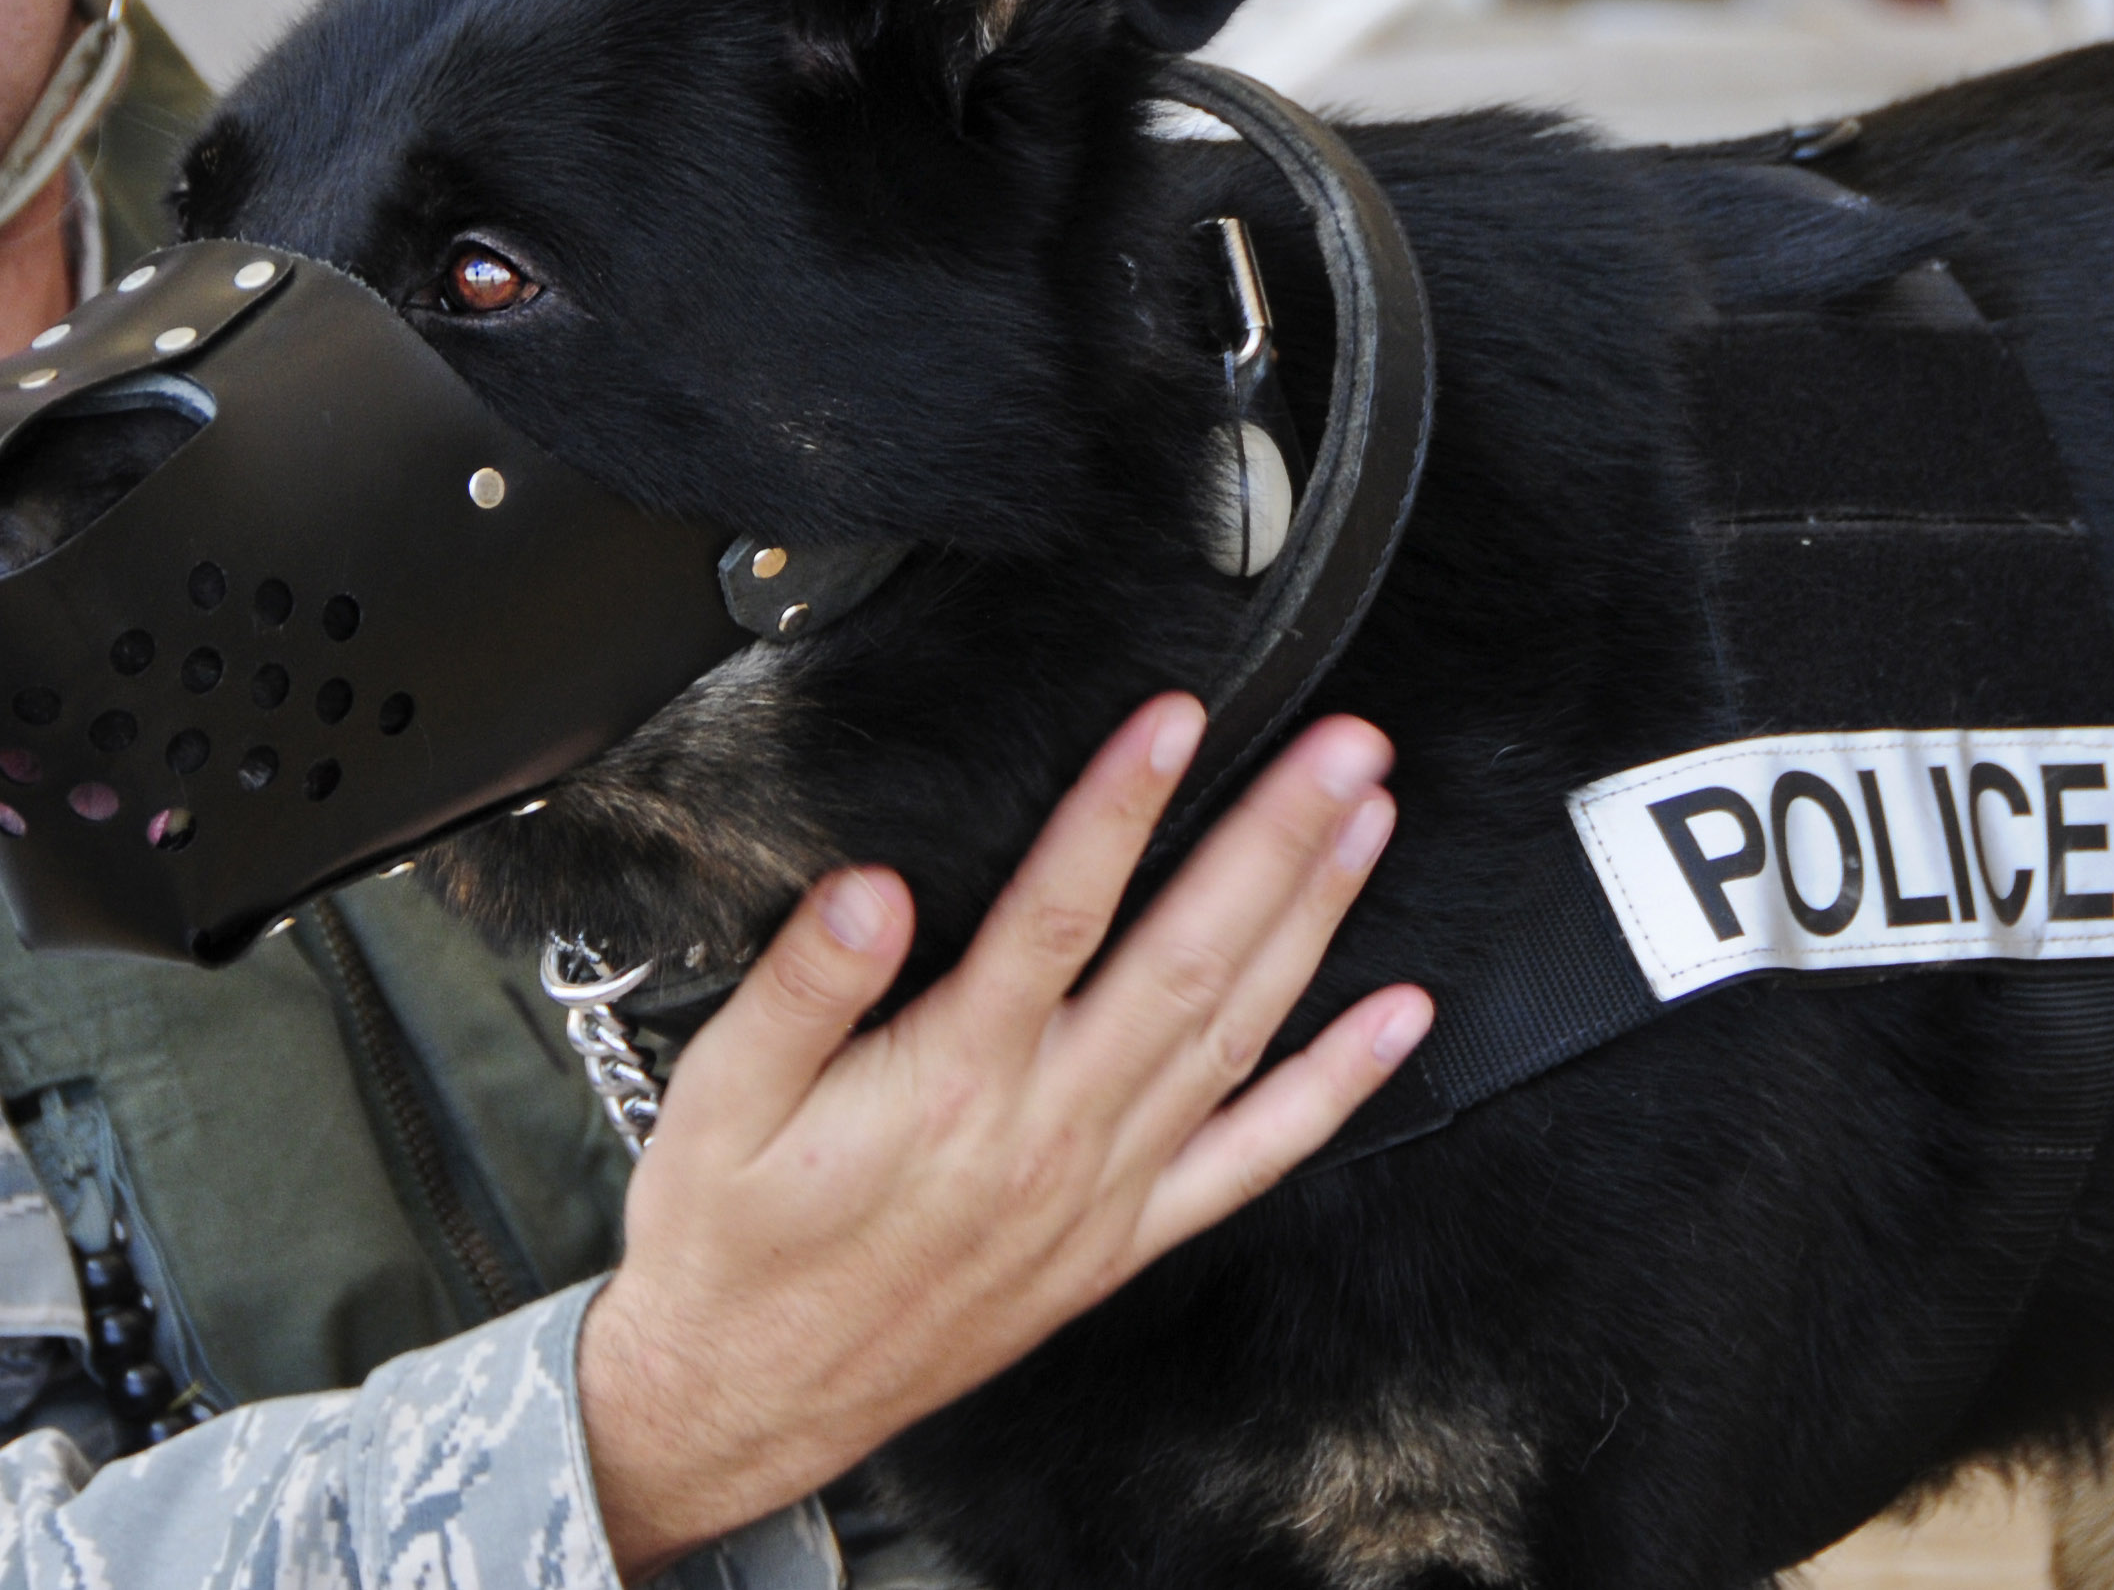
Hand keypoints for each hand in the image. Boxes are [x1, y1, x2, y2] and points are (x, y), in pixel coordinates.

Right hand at [576, 698, 1428, 1581]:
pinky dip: (1333, 1088)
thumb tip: (872, 891)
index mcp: (953, 1079)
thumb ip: (801, 988)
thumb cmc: (728, 1238)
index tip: (1176, 717)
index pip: (1059, 911)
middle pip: (1187, 956)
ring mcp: (1099, 1191)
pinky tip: (1393, 1022)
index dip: (1122, 804)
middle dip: (1275, 839)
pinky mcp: (1117, 1243)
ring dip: (1313, 920)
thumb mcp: (720, 1099)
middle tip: (1347, 749)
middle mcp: (1048, 1131)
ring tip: (1369, 823)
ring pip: (1234, 1034)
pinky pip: (1250, 1160)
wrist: (743, 1396)